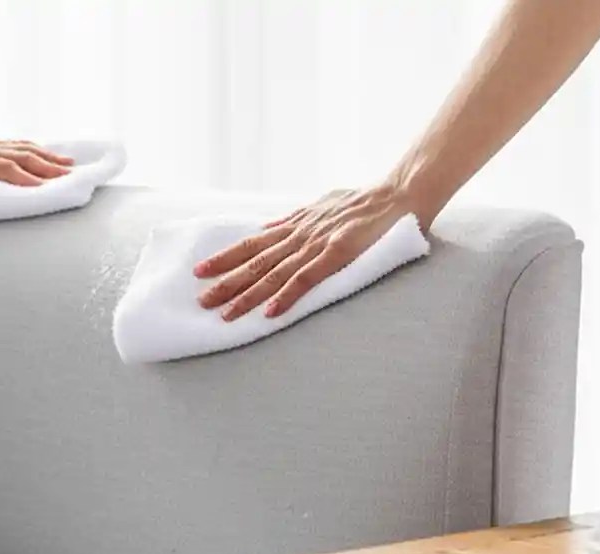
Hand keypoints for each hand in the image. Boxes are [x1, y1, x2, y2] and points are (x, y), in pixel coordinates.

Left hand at [0, 126, 74, 194]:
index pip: (5, 170)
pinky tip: (45, 152)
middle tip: (70, 176)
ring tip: (68, 164)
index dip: (27, 179)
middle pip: (20, 156)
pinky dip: (33, 147)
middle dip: (47, 166)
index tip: (48, 189)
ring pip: (21, 147)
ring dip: (46, 156)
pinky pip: (14, 143)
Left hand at [193, 185, 407, 320]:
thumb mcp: (321, 205)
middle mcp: (300, 235)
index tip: (201, 270)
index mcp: (296, 225)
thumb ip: (295, 219)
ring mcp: (317, 244)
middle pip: (254, 261)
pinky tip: (269, 313)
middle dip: (226, 282)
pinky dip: (286, 296)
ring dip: (247, 295)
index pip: (252, 244)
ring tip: (225, 312)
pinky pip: (306, 279)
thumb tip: (269, 228)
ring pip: (274, 273)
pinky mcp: (337, 254)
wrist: (398, 194)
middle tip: (201, 300)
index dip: (225, 257)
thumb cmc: (363, 202)